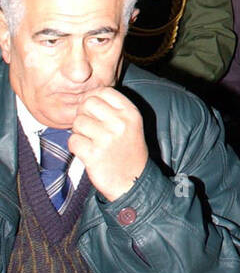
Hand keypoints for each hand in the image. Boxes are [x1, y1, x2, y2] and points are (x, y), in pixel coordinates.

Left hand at [68, 87, 148, 201]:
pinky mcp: (93, 155)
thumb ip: (113, 108)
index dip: (92, 99)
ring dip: (79, 132)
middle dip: (84, 114)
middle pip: (87, 103)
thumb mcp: (131, 124)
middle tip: (89, 128)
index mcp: (130, 113)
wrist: (133, 181)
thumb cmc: (128, 150)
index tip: (93, 112)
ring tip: (90, 141)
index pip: (103, 91)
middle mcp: (120, 123)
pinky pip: (73, 141)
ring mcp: (106, 139)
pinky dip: (76, 147)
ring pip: (78, 122)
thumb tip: (85, 97)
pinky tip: (87, 152)